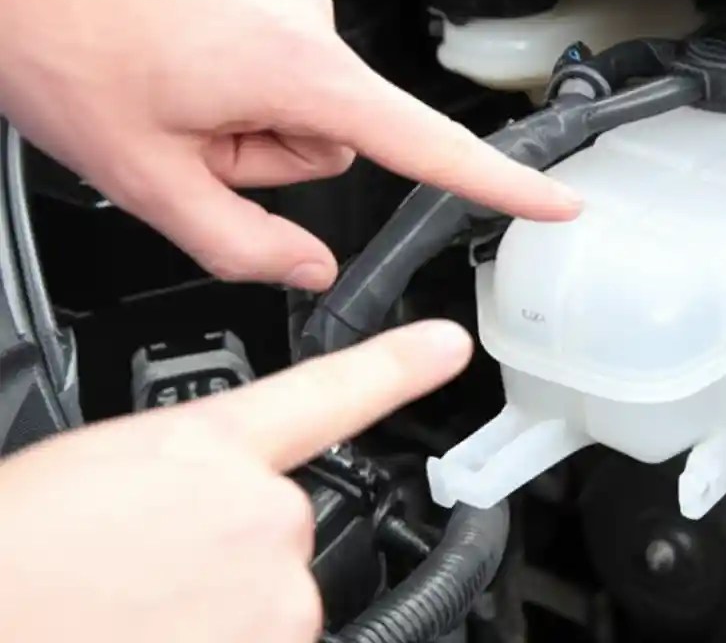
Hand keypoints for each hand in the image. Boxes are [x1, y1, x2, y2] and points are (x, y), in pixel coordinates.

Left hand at [0, 0, 579, 289]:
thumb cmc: (58, 36)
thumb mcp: (144, 175)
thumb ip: (241, 242)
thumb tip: (307, 267)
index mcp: (297, 72)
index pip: (427, 145)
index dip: (501, 183)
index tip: (558, 202)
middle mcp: (306, 20)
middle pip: (331, 135)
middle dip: (266, 154)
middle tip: (187, 135)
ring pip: (294, 94)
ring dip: (240, 111)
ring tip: (167, 89)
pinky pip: (267, 47)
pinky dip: (223, 68)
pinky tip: (164, 53)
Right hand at [0, 319, 471, 641]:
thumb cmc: (15, 553)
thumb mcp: (99, 471)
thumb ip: (183, 473)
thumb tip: (198, 500)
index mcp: (211, 444)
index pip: (331, 391)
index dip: (400, 365)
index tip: (450, 345)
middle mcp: (264, 511)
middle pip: (281, 529)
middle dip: (228, 553)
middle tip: (144, 571)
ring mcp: (277, 591)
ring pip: (272, 602)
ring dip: (221, 611)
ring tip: (133, 611)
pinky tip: (151, 633)